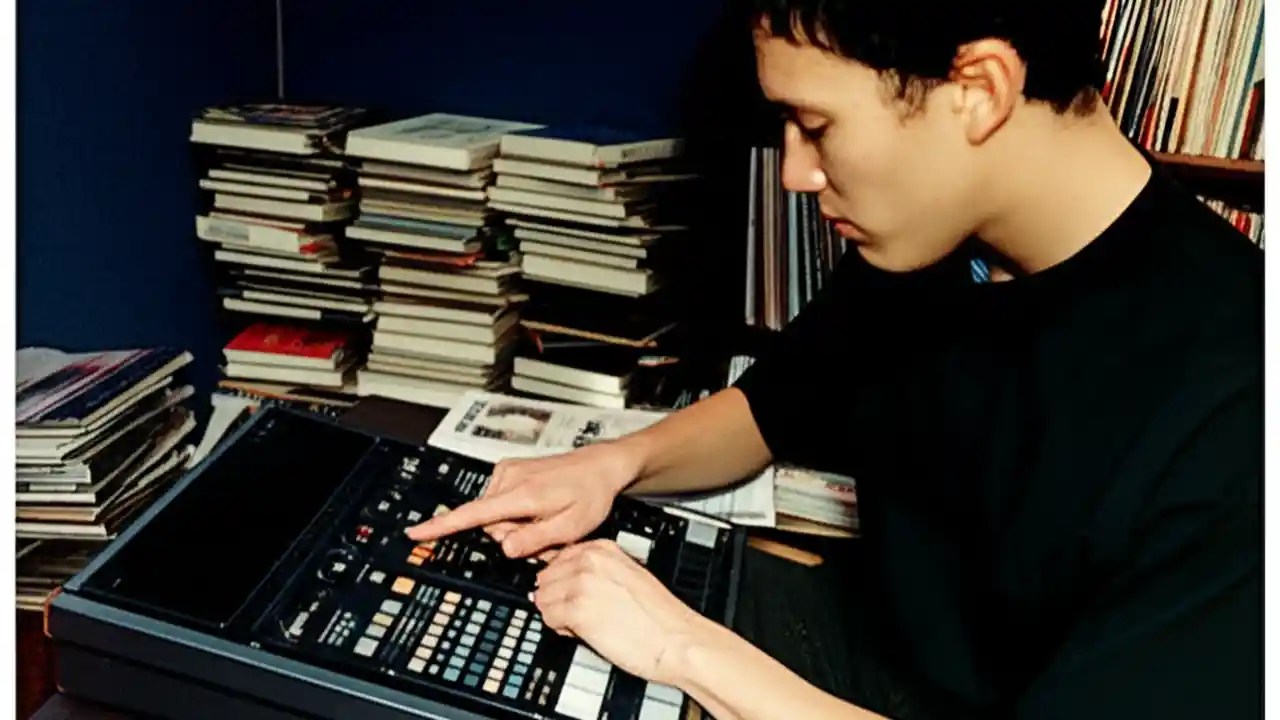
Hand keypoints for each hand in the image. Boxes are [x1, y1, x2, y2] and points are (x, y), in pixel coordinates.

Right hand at [403, 440, 644, 557]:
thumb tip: (504, 547)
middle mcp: (509, 478)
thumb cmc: (590, 495)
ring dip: (517, 526)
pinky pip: (501, 502)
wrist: (600, 466)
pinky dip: (517, 512)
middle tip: (547, 536)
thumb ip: (535, 540)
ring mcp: (508, 472)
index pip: (472, 514)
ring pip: (495, 516)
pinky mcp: (510, 470)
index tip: (415, 532)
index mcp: (521, 494)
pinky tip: (541, 510)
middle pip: (490, 524)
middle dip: (513, 537)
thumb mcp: (570, 528)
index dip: (442, 526)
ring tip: (548, 520)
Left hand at [532, 539, 708, 686]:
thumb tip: (568, 579)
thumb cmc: (660, 616)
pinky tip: (584, 632)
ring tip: (584, 623)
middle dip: (558, 597)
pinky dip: (561, 629)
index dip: (563, 581)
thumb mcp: (628, 575)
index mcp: (603, 549)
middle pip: (546, 578)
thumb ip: (597, 571)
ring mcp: (581, 584)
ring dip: (558, 614)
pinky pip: (548, 618)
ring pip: (543, 598)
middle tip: (580, 612)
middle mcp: (589, 561)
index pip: (558, 558)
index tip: (571, 593)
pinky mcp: (576, 610)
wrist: (678, 640)